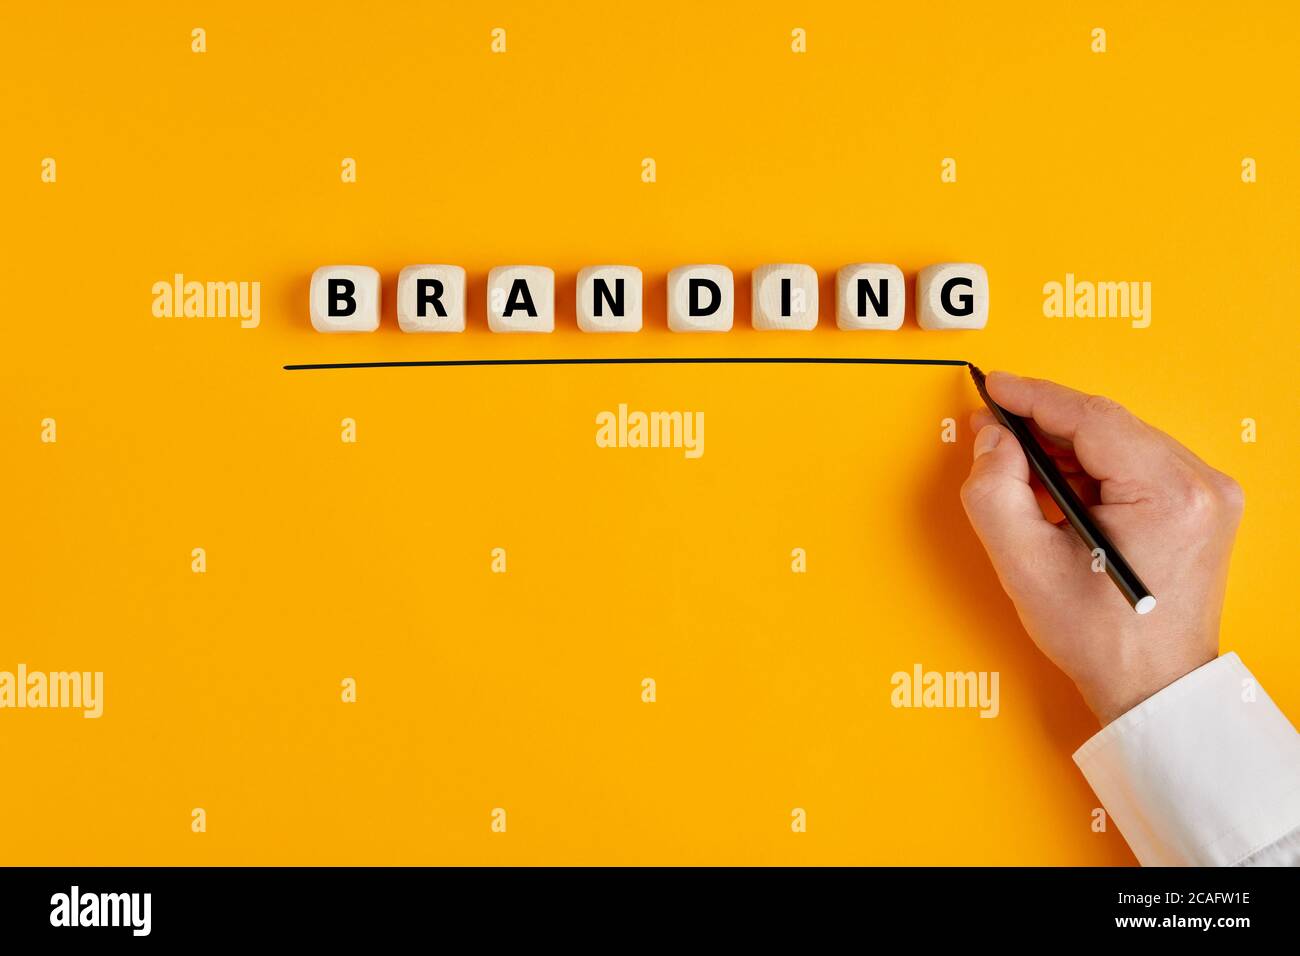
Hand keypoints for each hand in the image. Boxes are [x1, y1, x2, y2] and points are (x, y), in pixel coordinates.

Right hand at [960, 372, 1243, 725]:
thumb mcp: (1025, 565)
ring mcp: (1207, 494)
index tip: (994, 387)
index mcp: (1169, 493)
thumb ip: (994, 490)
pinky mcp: (1200, 505)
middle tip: (993, 431)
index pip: (1091, 417)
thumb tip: (991, 440)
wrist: (1153, 685)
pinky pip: (1135, 463)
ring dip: (1067, 448)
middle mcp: (1200, 484)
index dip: (1033, 397)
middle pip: (1106, 425)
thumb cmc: (1103, 640)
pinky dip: (1091, 468)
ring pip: (1119, 442)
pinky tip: (1057, 487)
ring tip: (1020, 469)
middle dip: (1044, 425)